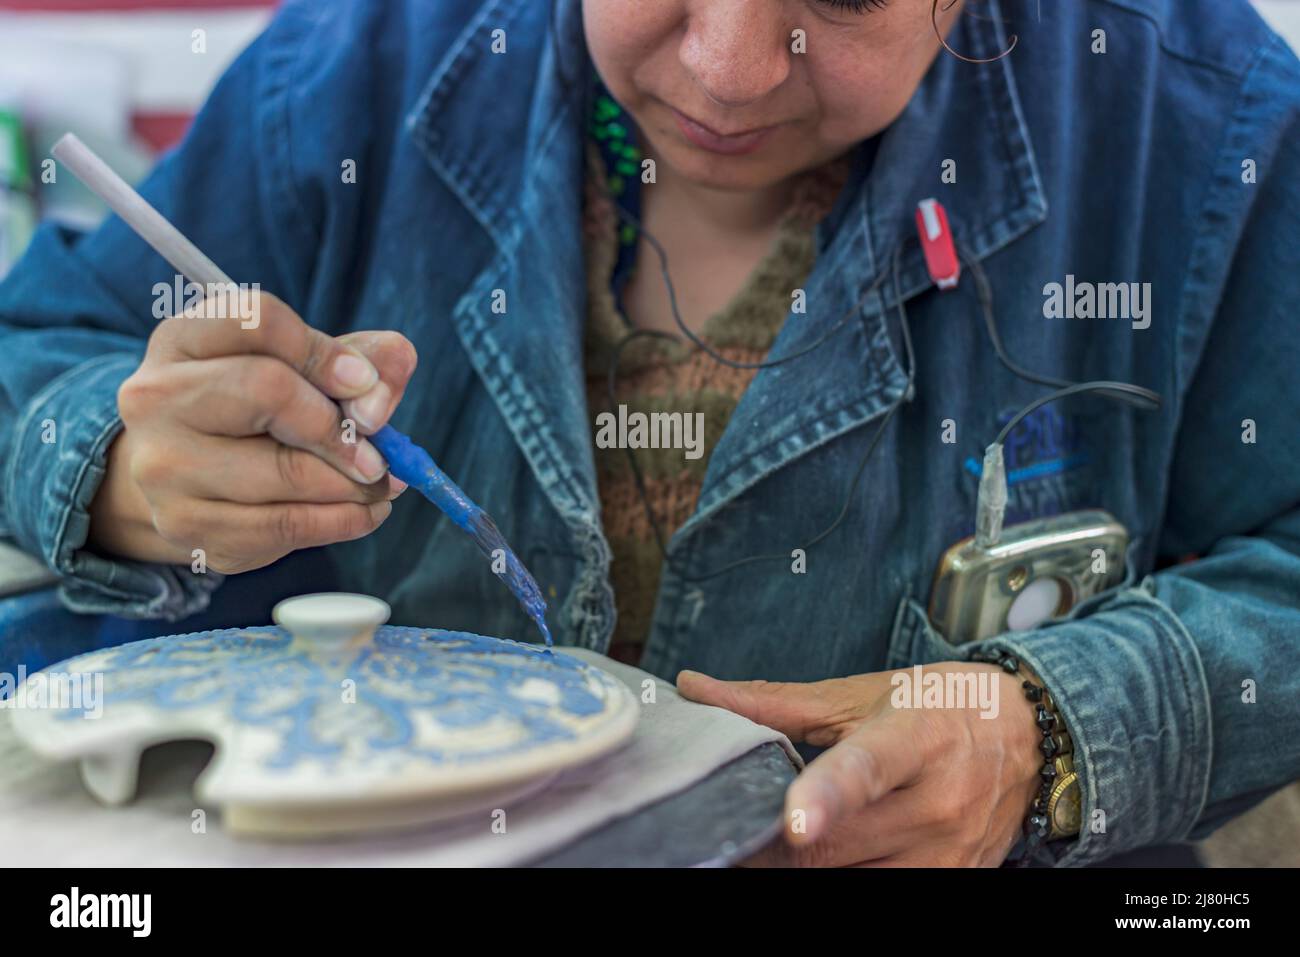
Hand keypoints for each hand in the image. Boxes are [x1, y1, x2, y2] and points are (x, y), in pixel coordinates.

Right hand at [88, 292, 416, 572]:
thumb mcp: (303, 366)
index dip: (324, 351)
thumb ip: (361, 358)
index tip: (364, 383)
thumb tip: (386, 381)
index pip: (257, 321)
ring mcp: (164, 465)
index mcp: (184, 338)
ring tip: (382, 484)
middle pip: (267, 391)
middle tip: (381, 453)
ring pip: (284, 470)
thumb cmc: (256, 409)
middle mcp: (156, 396)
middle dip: (340, 427)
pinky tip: (366, 512)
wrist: (186, 479)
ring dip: (353, 483)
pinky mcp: (185, 524)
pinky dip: (343, 520)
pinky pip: (283, 525)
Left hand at [677, 662, 1043, 866]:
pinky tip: (830, 855)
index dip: (828, 795)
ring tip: (785, 840)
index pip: (866, 769)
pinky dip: (843, 878)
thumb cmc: (938, 705)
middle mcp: (938, 802)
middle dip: (773, 844)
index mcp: (914, 736)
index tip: (796, 820)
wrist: (1032, 736)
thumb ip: (773, 701)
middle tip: (734, 830)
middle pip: (836, 844)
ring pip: (850, 881)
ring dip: (802, 867)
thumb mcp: (861, 693)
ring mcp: (950, 855)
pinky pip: (880, 895)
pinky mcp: (957, 884)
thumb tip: (693, 689)